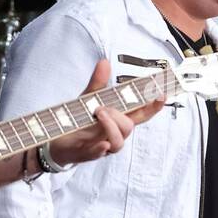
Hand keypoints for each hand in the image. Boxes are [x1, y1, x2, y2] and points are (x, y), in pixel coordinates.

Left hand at [46, 59, 163, 166]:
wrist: (56, 141)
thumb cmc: (77, 122)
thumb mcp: (87, 99)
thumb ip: (98, 83)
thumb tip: (104, 63)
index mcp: (117, 119)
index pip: (140, 114)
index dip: (153, 107)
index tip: (161, 96)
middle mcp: (113, 133)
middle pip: (129, 127)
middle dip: (120, 115)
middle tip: (101, 107)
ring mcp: (103, 145)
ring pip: (118, 142)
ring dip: (111, 128)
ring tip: (98, 115)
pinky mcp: (88, 153)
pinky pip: (99, 154)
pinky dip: (101, 149)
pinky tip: (101, 144)